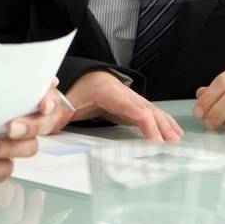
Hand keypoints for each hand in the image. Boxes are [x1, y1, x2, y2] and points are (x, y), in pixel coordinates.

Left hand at [0, 86, 66, 188]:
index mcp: (11, 98)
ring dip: (7, 147)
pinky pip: (4, 170)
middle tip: (11, 126)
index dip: (49, 98)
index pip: (42, 95)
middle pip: (43, 125)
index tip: (42, 103)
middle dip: (31, 125)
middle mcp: (14, 120)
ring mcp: (7, 146)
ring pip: (27, 149)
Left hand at [66, 70, 182, 140]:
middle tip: (173, 146)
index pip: (134, 109)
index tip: (155, 142)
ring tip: (178, 142)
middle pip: (149, 111)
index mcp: (111, 94)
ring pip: (155, 112)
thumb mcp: (68, 101)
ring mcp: (134, 99)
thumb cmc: (80, 90)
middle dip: (163, 128)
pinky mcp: (137, 105)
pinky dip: (167, 123)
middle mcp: (128, 95)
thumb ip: (58, 112)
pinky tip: (176, 133)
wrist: (88, 77)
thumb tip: (46, 126)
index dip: (147, 125)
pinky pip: (155, 113)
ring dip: (168, 126)